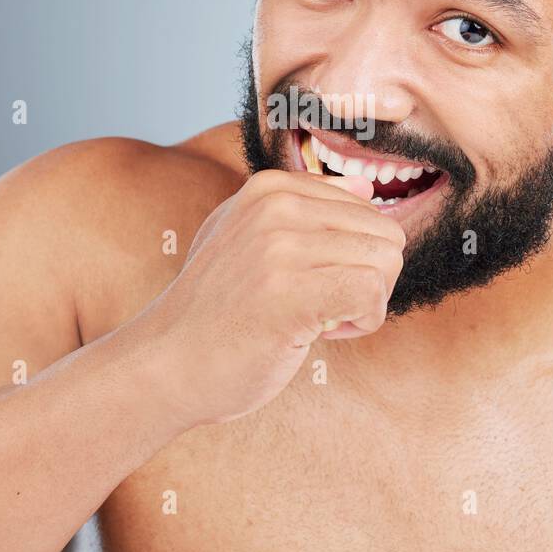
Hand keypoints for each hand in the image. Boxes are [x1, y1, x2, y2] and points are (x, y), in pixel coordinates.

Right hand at [130, 169, 404, 426]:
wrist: (165, 364)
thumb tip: (367, 187)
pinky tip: (321, 333)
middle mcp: (276, 206)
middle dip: (368, 280)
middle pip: (387, 236)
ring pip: (386, 264)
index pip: (370, 211)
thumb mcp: (248, 239)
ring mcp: (279, 246)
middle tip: (318, 308)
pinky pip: (372, 294)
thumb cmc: (216, 313)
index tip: (307, 283)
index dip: (352, 259)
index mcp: (270, 187)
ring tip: (313, 319)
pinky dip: (362, 323)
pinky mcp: (287, 291)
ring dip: (363, 305)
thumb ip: (305, 209)